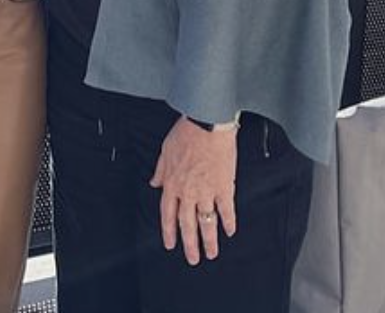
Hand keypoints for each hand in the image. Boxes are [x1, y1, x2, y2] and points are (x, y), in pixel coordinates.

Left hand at [150, 117, 236, 264]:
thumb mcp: (165, 150)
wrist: (207, 125)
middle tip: (192, 259)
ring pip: (206, 222)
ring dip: (209, 240)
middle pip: (186, 223)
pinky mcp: (224, 187)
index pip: (168, 213)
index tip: (170, 244)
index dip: (168, 230)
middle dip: (189, 243)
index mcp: (172, 182)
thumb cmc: (185, 134)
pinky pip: (226, 210)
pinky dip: (229, 222)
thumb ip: (160, 170)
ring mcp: (207, 191)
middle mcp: (188, 191)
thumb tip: (154, 183)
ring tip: (211, 254)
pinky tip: (230, 232)